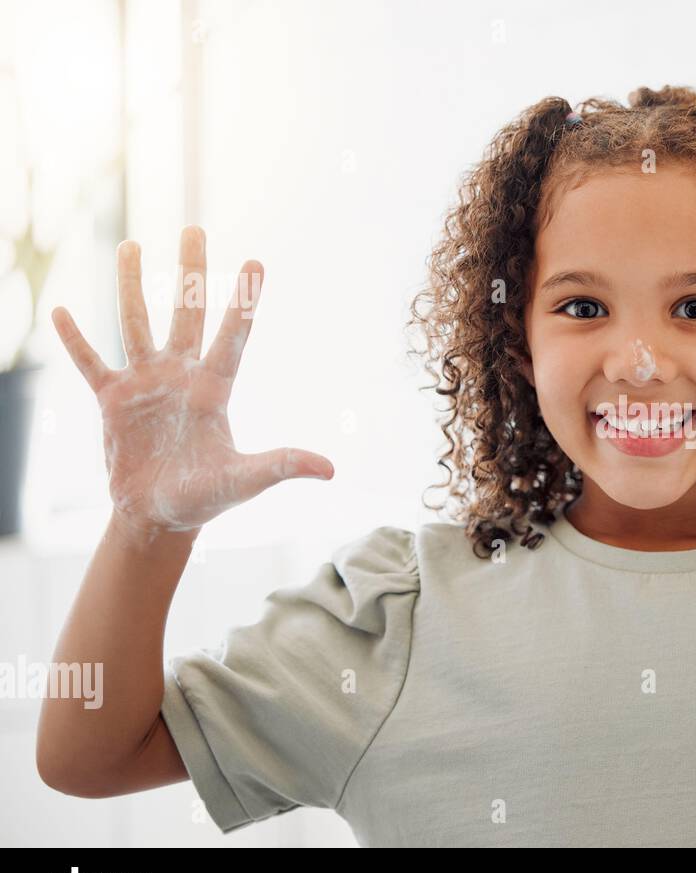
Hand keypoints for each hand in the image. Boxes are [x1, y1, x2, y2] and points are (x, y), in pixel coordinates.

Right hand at [51, 226, 333, 538]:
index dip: (244, 301)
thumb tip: (331, 469)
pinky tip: (61, 311)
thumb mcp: (244, 481)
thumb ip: (281, 466)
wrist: (160, 516)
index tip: (257, 262)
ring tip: (131, 243)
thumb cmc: (206, 497)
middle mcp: (181, 376)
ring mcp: (145, 384)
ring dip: (131, 285)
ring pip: (136, 324)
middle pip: (185, 312)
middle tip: (196, 229)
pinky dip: (76, 341)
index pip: (232, 336)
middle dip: (191, 272)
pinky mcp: (112, 400)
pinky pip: (91, 363)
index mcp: (215, 389)